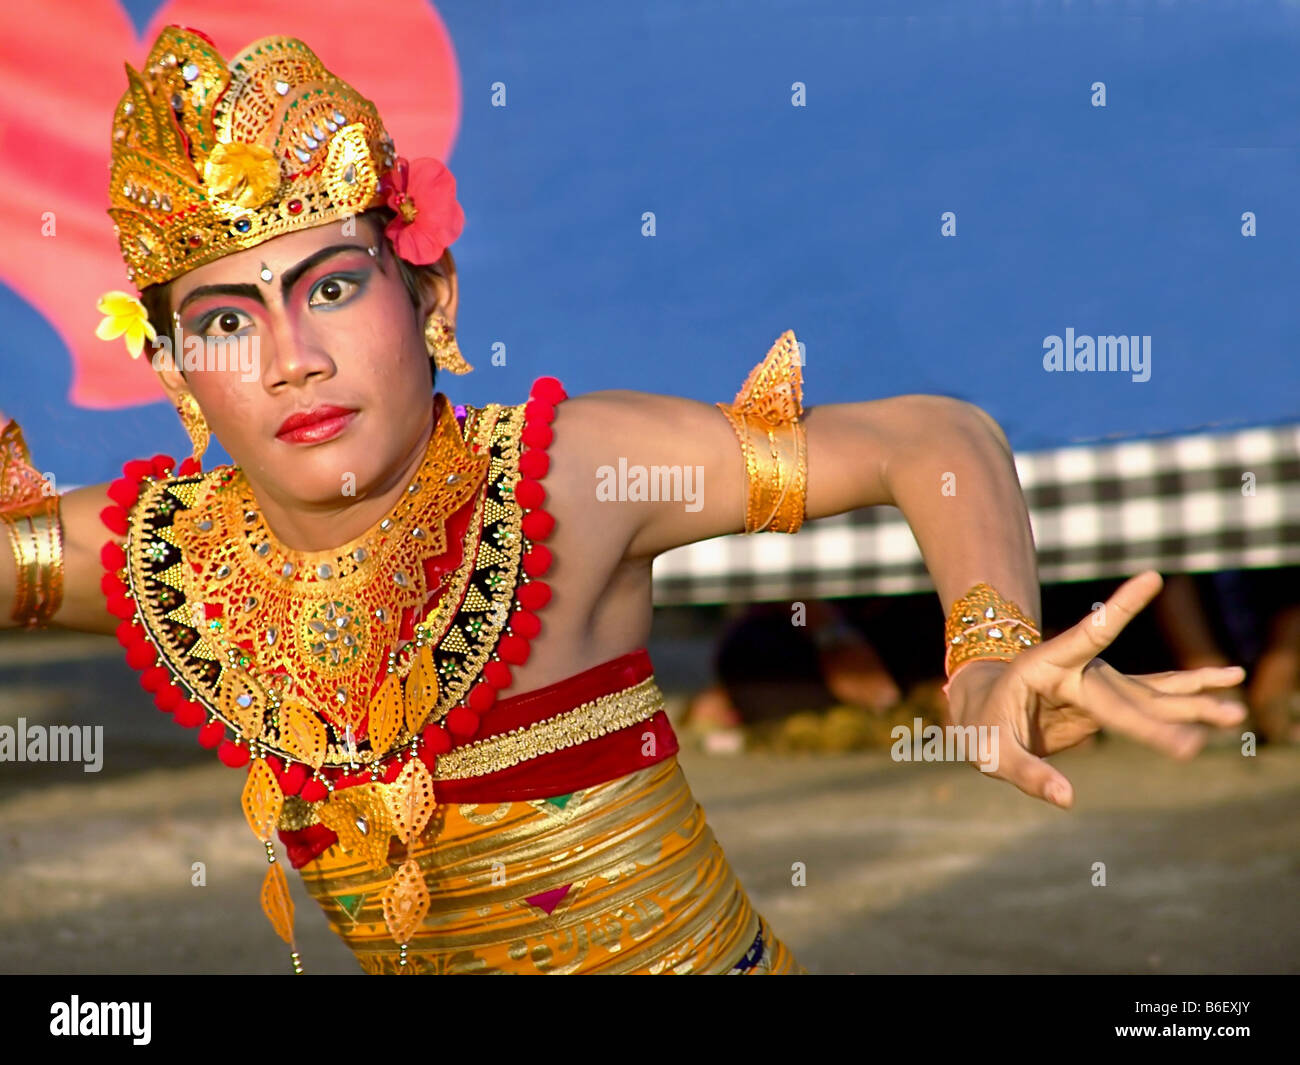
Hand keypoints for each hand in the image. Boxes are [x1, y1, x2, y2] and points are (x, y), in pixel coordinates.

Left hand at [945, 571, 1246, 808]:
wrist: (984, 706)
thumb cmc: (983, 724)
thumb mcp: (991, 751)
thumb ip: (1027, 773)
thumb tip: (1067, 798)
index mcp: (1044, 665)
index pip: (1087, 635)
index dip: (1120, 608)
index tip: (1151, 578)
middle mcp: (1080, 669)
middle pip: (1127, 697)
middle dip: (1164, 719)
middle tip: (1201, 739)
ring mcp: (1100, 684)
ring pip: (1153, 696)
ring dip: (1195, 705)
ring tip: (1237, 713)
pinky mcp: (1111, 701)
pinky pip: (1156, 699)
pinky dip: (1190, 697)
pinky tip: (1228, 690)